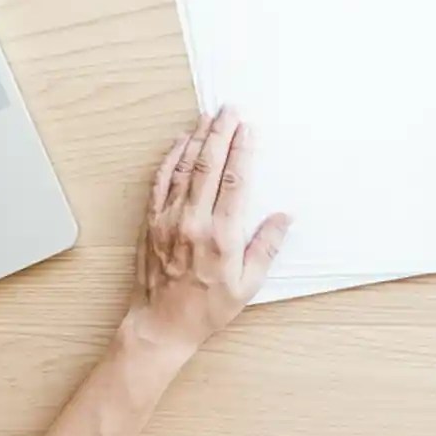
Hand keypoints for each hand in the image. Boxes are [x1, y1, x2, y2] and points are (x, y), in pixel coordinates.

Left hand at [124, 107, 291, 357]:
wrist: (161, 326)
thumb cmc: (206, 309)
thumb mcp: (247, 285)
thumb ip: (266, 247)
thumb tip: (284, 217)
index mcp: (221, 236)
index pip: (235, 182)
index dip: (242, 151)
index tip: (248, 129)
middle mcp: (193, 221)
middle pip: (209, 166)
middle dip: (220, 133)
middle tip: (229, 110)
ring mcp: (169, 219)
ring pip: (184, 168)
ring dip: (197, 139)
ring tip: (208, 117)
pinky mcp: (151, 222)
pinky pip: (161, 182)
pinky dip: (170, 158)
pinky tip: (179, 143)